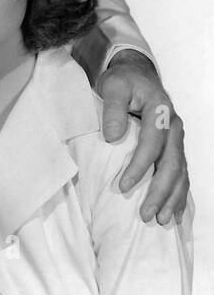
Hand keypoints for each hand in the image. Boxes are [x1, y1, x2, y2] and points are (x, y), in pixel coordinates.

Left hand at [96, 51, 186, 223]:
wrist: (137, 74)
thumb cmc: (122, 81)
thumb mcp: (113, 86)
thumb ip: (113, 109)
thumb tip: (113, 137)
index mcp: (160, 112)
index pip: (152, 145)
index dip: (139, 167)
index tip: (123, 187)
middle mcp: (174, 128)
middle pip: (172, 165)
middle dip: (160, 192)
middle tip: (146, 214)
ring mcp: (177, 139)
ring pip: (181, 173)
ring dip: (173, 198)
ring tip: (161, 220)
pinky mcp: (174, 147)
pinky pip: (181, 174)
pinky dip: (180, 194)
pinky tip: (175, 213)